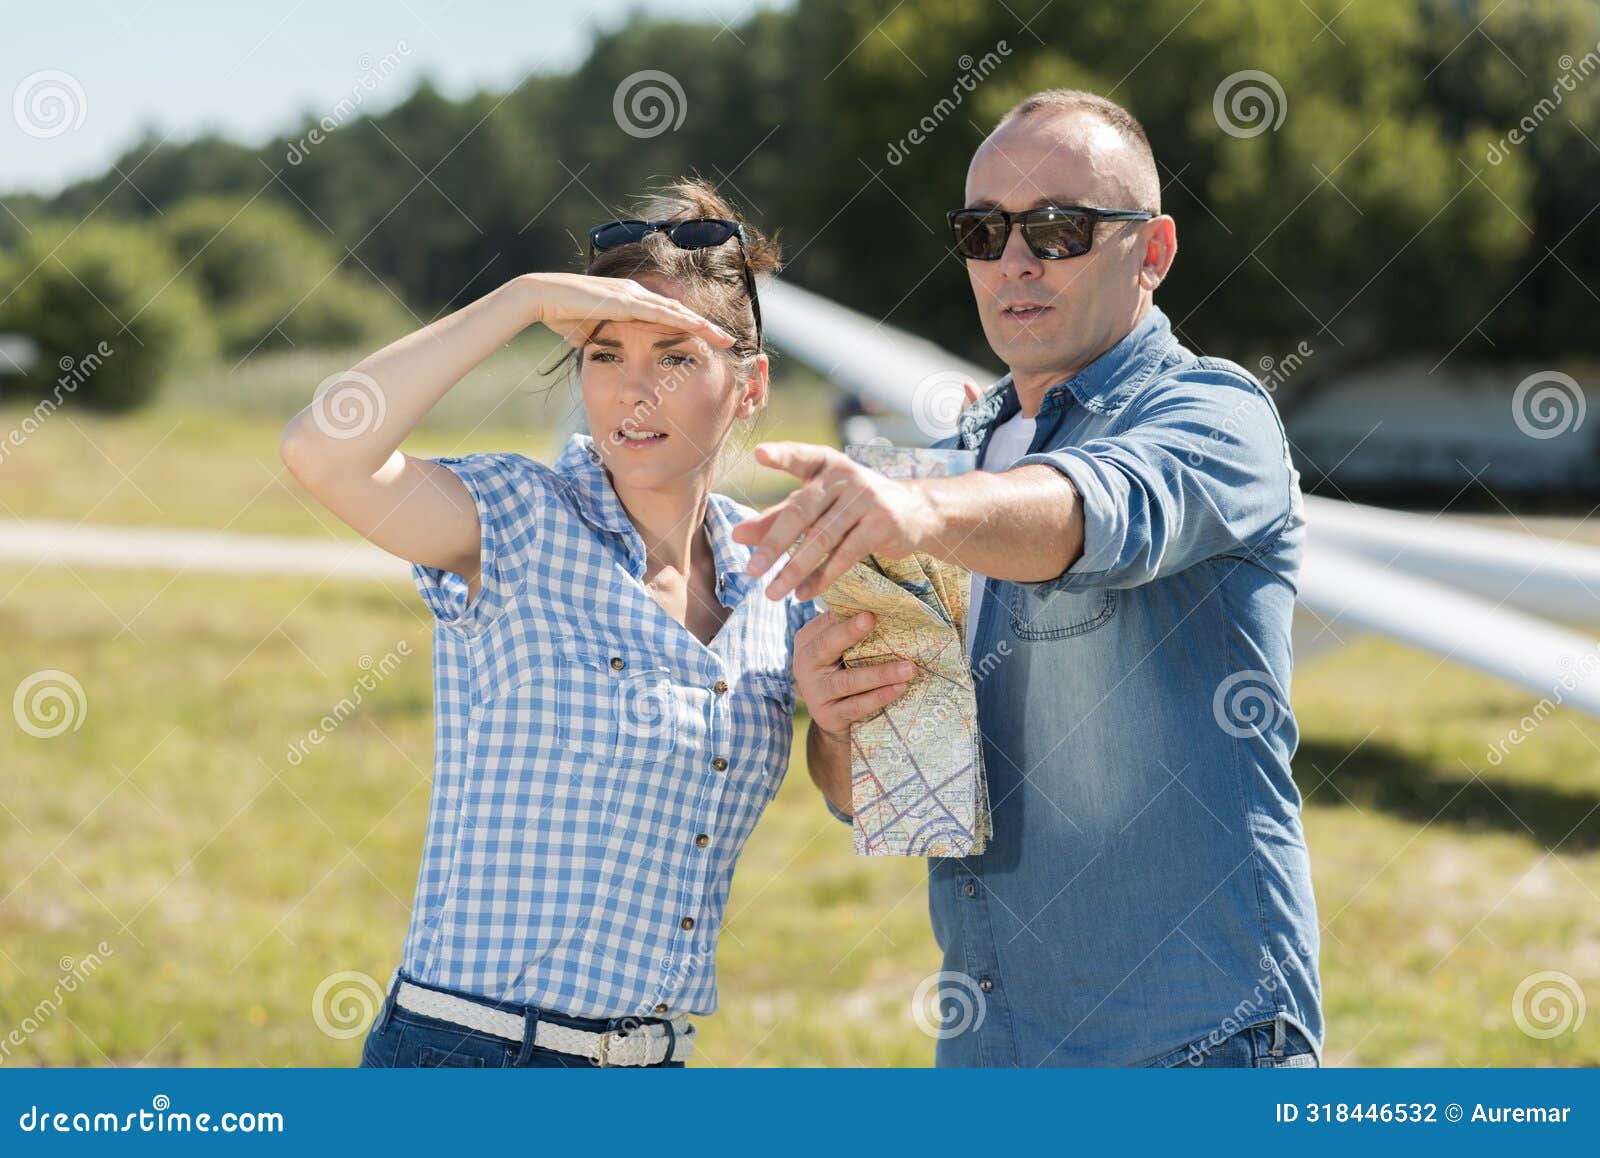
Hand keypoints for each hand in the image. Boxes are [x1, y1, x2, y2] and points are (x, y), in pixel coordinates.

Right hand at [521, 272, 733, 348]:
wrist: (542, 298)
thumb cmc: (563, 316)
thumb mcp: (592, 334)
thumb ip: (606, 340)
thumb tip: (607, 357)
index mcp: (631, 302)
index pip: (668, 317)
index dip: (691, 329)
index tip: (709, 343)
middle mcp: (637, 295)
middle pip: (680, 313)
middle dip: (706, 327)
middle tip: (729, 341)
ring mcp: (633, 295)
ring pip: (676, 311)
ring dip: (702, 324)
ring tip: (724, 337)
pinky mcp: (626, 300)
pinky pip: (660, 312)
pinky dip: (682, 320)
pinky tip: (699, 327)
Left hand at [733, 442, 941, 600]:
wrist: (915, 512)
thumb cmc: (853, 506)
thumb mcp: (818, 505)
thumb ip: (777, 517)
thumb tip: (737, 534)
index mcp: (826, 464)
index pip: (801, 457)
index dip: (781, 455)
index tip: (759, 455)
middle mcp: (846, 476)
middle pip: (802, 511)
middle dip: (774, 544)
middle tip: (751, 572)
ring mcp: (866, 498)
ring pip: (822, 538)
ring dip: (795, 569)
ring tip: (773, 593)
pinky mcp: (882, 523)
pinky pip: (846, 554)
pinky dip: (822, 577)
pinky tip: (803, 593)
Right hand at [794, 611, 915, 736]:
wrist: (833, 716)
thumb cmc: (842, 671)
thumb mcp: (838, 649)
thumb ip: (849, 629)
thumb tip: (882, 602)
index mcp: (808, 641)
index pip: (827, 621)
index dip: (846, 612)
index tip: (867, 602)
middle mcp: (805, 664)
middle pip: (826, 645)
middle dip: (848, 631)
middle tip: (871, 619)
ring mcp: (814, 692)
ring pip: (848, 680)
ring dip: (881, 673)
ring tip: (909, 667)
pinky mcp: (827, 715)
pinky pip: (856, 706)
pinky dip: (879, 697)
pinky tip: (899, 688)